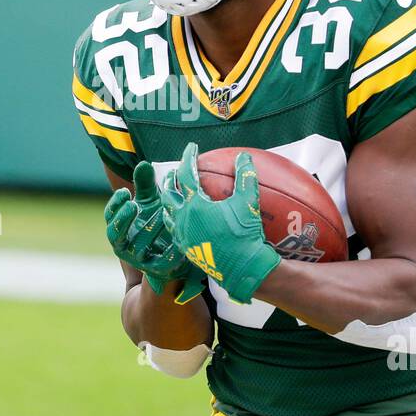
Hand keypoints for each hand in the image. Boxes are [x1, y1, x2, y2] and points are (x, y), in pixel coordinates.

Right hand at [104, 160, 205, 303]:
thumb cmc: (156, 222)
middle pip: (116, 233)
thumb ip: (145, 185)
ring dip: (148, 229)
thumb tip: (143, 164)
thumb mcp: (150, 202)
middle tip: (135, 204)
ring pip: (137, 246)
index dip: (115, 205)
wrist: (171, 253)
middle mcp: (122, 245)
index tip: (126, 192)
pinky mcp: (156, 269)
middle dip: (125, 218)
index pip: (109, 217)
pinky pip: (160, 261)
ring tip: (161, 214)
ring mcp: (137, 259)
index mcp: (118, 228)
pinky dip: (168, 250)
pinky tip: (176, 238)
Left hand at [161, 143, 280, 304]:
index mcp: (194, 205)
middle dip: (171, 177)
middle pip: (169, 192)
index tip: (192, 147)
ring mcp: (181, 235)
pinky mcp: (184, 248)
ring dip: (169, 198)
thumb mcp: (248, 202)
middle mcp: (182, 218)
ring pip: (167, 211)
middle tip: (177, 169)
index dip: (188, 158)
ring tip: (173, 192)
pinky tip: (180, 218)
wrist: (241, 268)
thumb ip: (246, 177)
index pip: (186, 174)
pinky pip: (173, 229)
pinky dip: (173, 218)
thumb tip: (244, 156)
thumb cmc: (244, 234)